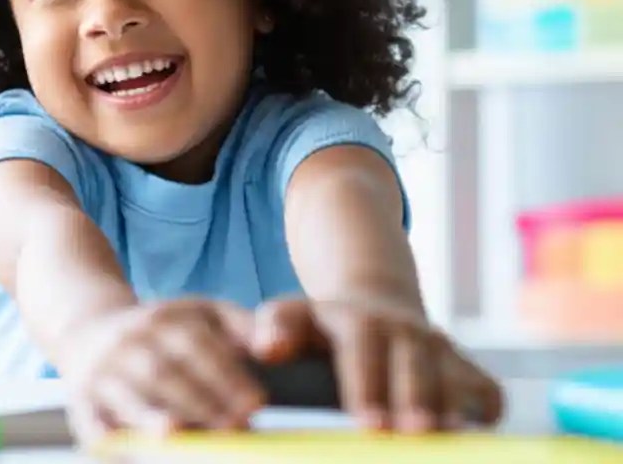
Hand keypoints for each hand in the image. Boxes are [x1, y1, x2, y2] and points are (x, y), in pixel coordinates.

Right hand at [59, 299, 265, 442]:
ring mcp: (102, 371)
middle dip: (199, 401)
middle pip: (163, 372)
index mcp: (162, 320)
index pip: (196, 346)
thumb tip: (274, 349)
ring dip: (154, 418)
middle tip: (235, 427)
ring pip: (129, 394)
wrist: (86, 327)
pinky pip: (89, 420)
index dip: (226, 374)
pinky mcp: (80, 399)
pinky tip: (124, 452)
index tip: (256, 403)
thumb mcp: (201, 314)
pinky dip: (106, 437)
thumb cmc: (161, 330)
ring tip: (178, 434)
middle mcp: (128, 342)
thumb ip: (243, 326)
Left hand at [251, 297, 503, 431]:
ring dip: (450, 410)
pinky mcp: (466, 368)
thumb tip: (268, 350)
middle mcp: (402, 329)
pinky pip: (485, 392)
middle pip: (414, 362)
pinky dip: (484, 414)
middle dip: (414, 399)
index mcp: (354, 318)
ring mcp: (438, 347)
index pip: (361, 346)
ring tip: (443, 442)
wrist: (373, 310)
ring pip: (452, 377)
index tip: (367, 422)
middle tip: (409, 434)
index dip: (366, 383)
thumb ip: (275, 328)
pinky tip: (474, 441)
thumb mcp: (289, 318)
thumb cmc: (320, 330)